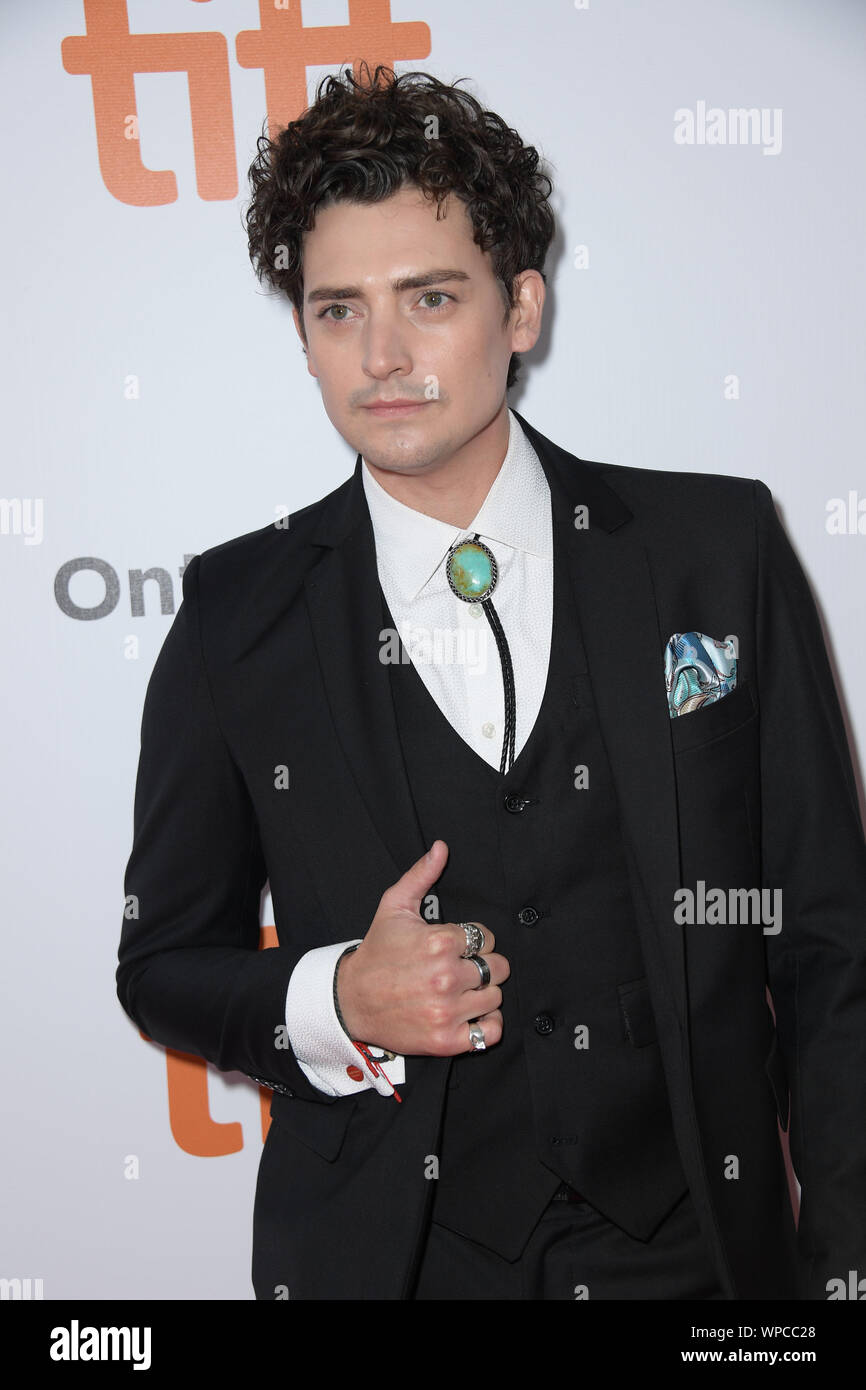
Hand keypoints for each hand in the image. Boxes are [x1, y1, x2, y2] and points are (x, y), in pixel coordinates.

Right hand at [336, 839, 508, 1055]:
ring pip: (495, 997)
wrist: (350, 1000)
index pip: (486, 937)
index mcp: (439, 941)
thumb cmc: (376, 952)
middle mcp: (447, 976)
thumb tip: (441, 848)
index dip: (473, 941)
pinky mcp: (446, 1039)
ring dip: (482, 994)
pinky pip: (490, 1031)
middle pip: (497, 967)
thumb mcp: (394, 906)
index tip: (456, 947)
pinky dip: (486, 1025)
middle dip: (482, 966)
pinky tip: (470, 1014)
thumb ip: (421, 875)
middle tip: (460, 969)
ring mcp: (448, 1010)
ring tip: (460, 991)